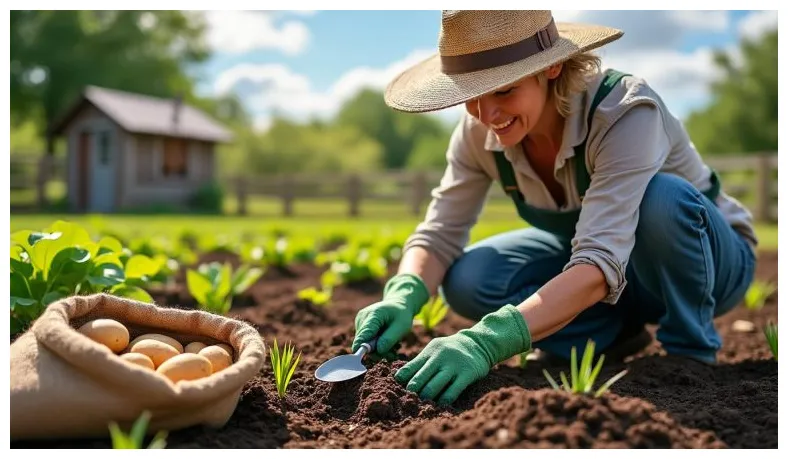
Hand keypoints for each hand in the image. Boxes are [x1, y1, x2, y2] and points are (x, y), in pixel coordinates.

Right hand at [352, 274, 429, 353]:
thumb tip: (377, 350)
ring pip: (364, 343)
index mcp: (373, 315)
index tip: (359, 359)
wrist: (397, 304)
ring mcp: (359, 321)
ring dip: (377, 348)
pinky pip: (365, 340)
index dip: (362, 348)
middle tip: (392, 353)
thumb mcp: (402, 326)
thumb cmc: (401, 314)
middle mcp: (362, 317)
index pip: (364, 334)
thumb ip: (389, 339)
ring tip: (391, 344)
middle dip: (376, 350)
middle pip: (362, 341)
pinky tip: (384, 339)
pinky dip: (375, 344)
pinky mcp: (360, 326)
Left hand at [394, 305, 530, 404]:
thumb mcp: (434, 349)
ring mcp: (453, 366)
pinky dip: (443, 402)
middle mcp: (439, 358)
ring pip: (433, 388)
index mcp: (429, 351)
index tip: (398, 391)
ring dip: (426, 399)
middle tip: (409, 401)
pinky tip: (440, 405)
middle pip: (419, 380)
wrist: (479, 343)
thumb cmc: (451, 350)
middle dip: (412, 393)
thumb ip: (420, 361)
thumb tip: (400, 378)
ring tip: (423, 404)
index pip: (409, 369)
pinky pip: (452, 392)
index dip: (401, 382)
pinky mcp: (467, 374)